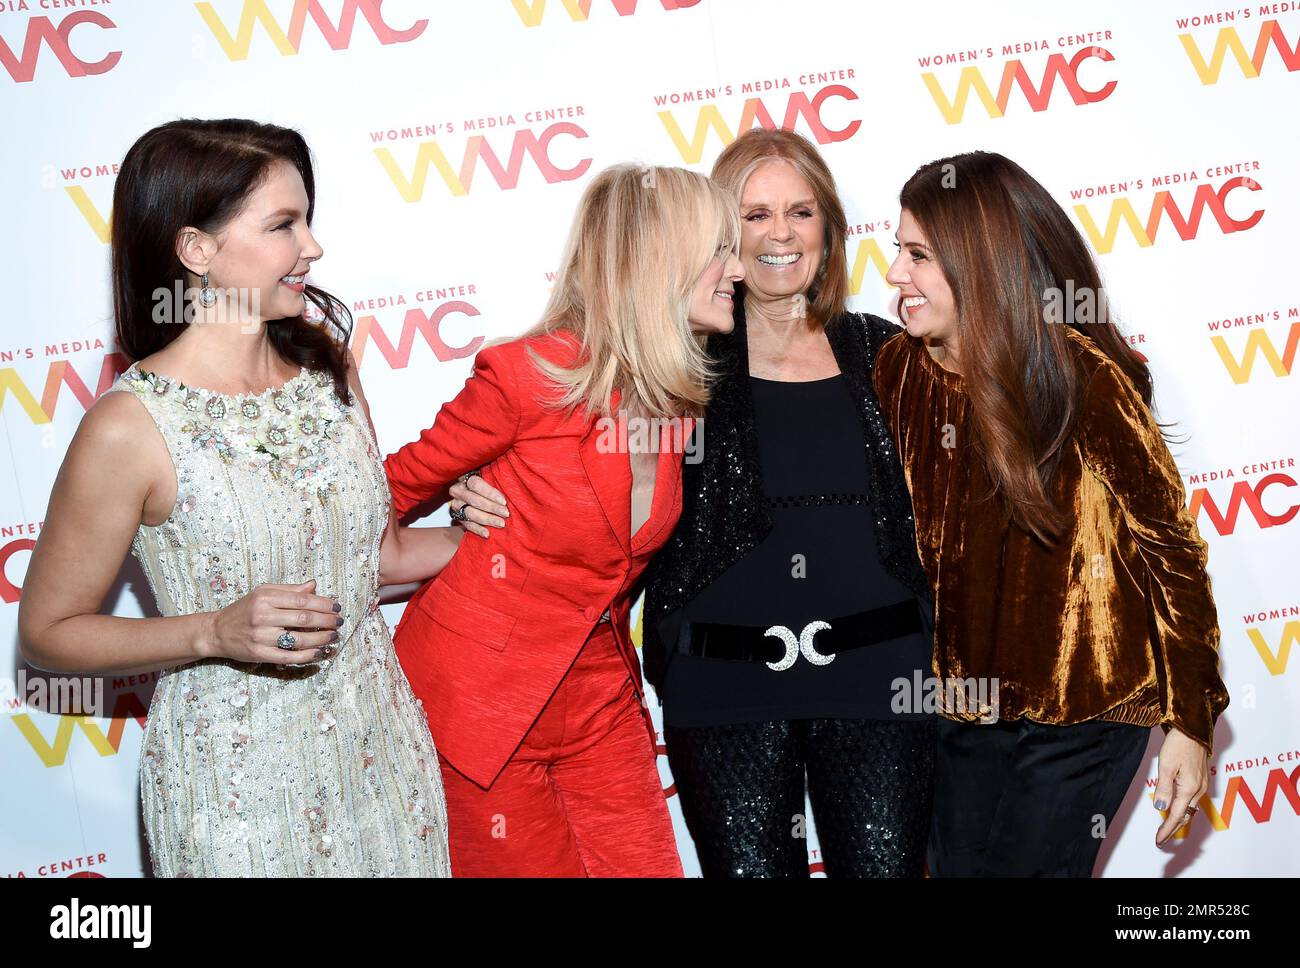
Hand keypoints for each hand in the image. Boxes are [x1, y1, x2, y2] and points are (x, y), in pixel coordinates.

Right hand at [201, 579, 341, 666]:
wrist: (216, 631)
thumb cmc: (244, 610)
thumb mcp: (263, 593)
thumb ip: (289, 590)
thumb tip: (314, 586)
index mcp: (265, 598)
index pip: (302, 600)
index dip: (324, 604)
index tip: (337, 607)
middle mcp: (262, 616)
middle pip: (303, 618)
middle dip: (327, 621)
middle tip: (339, 622)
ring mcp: (260, 636)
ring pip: (299, 639)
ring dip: (321, 639)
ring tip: (333, 637)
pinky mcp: (259, 654)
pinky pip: (288, 657)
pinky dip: (306, 656)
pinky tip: (318, 653)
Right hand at [448, 472, 509, 538]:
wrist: (475, 494)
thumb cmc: (487, 485)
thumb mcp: (489, 478)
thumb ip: (495, 479)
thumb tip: (510, 483)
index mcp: (465, 478)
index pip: (476, 484)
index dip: (490, 493)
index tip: (503, 501)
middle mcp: (458, 491)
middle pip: (473, 499)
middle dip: (491, 507)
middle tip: (506, 513)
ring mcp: (456, 504)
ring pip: (470, 513)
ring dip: (487, 519)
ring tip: (501, 523)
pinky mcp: (457, 517)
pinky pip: (467, 524)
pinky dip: (477, 529)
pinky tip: (487, 533)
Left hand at [1153, 727, 1207, 845]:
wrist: (1193, 730)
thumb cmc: (1178, 745)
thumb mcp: (1166, 766)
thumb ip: (1164, 788)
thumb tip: (1161, 809)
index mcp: (1189, 788)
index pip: (1176, 815)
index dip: (1167, 829)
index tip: (1159, 841)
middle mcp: (1198, 790)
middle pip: (1184, 816)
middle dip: (1172, 829)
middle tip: (1161, 839)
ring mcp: (1201, 785)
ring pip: (1189, 809)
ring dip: (1177, 820)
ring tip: (1165, 829)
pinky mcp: (1200, 780)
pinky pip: (1191, 801)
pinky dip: (1182, 809)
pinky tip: (1175, 810)